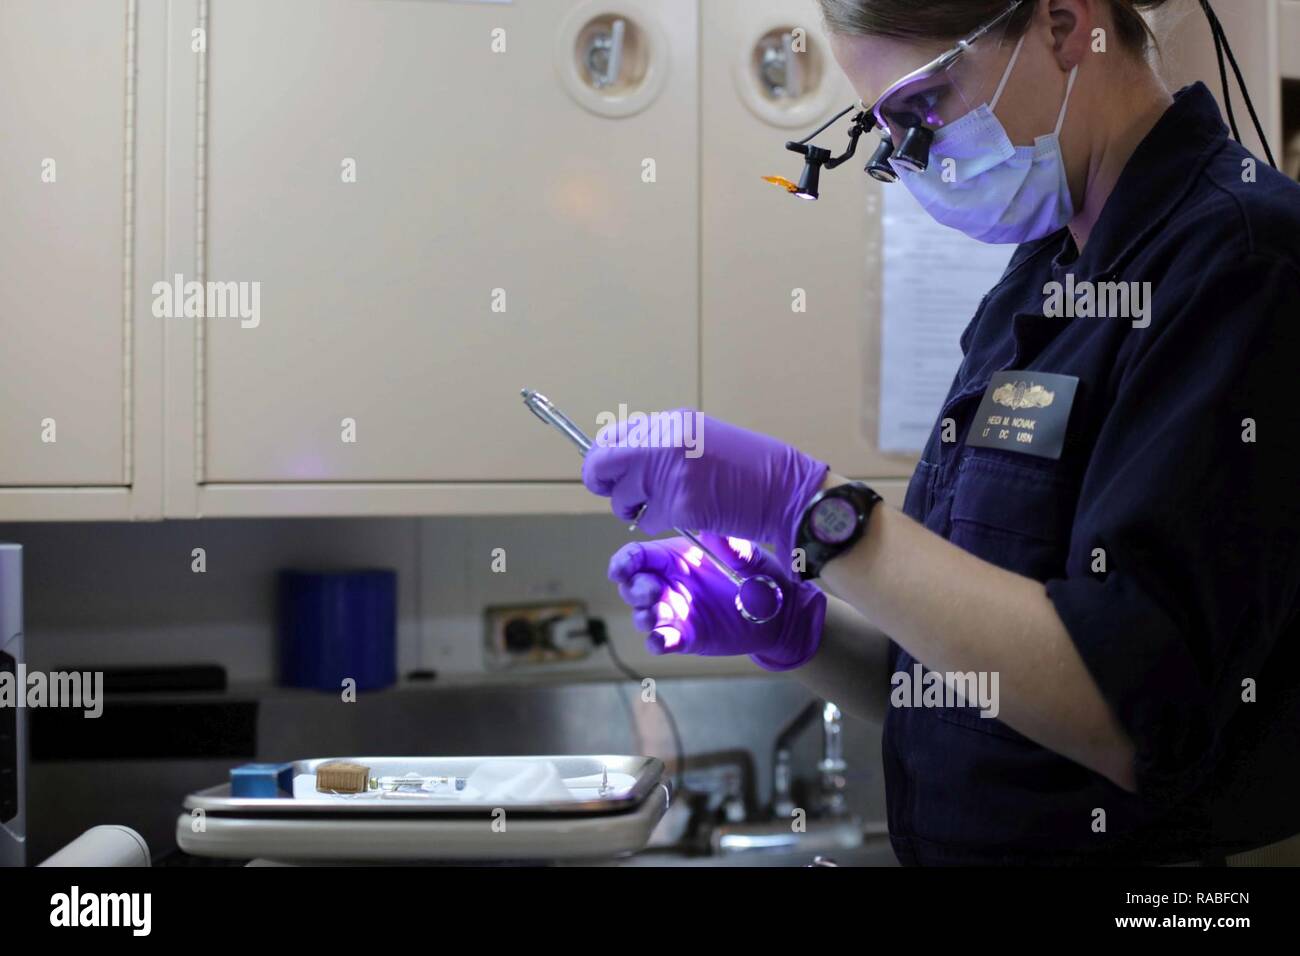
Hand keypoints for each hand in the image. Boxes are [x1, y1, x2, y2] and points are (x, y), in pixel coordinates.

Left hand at [582, 410, 827, 557]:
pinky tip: (683, 517)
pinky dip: (659, 524)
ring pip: (622, 498)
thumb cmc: (751, 470)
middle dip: (602, 482)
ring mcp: (671, 473)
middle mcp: (666, 442)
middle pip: (602, 463)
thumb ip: (664, 445)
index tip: (609, 473)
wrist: (786, 491)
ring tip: (663, 506)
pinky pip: (647, 520)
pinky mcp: (679, 505)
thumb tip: (624, 462)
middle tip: (618, 495)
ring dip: (635, 509)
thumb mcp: (703, 440)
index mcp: (672, 423)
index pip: (612, 436)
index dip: (604, 457)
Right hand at [607, 533, 826, 670]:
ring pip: (643, 615)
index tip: (621, 569)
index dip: (625, 562)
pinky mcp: (686, 637)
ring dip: (643, 616)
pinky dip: (657, 642)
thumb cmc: (761, 577)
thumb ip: (734, 549)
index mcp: (678, 557)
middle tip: (652, 593)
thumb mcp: (751, 559)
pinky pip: (663, 641)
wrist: (780, 614)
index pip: (639, 556)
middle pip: (633, 585)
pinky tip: (662, 641)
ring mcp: (676, 612)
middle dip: (634, 590)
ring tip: (655, 616)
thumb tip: (717, 533)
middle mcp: (670, 583)